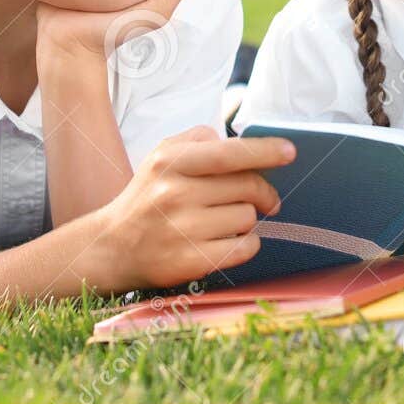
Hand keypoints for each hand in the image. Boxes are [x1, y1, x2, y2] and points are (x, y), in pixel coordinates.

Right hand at [90, 125, 296, 289]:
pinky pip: (245, 248)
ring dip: (247, 219)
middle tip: (268, 200)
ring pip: (248, 218)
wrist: (112, 246)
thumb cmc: (149, 196)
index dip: (264, 151)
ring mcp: (182, 230)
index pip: (228, 154)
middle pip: (247, 187)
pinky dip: (246, 244)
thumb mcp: (162, 156)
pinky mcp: (190, 262)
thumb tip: (244, 145)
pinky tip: (228, 240)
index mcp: (170, 162)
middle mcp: (175, 194)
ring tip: (226, 221)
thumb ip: (199, 140)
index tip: (290, 152)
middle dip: (264, 193)